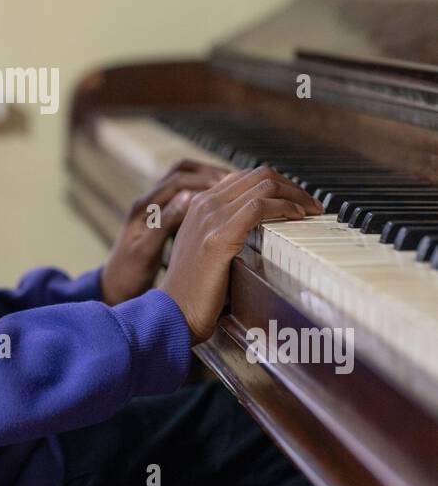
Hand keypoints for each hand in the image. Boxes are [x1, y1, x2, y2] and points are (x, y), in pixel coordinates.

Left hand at [100, 159, 227, 305]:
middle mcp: (149, 202)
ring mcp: (155, 209)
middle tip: (241, 178)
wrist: (114, 287)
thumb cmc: (127, 274)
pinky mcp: (162, 219)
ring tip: (236, 186)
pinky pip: (186, 196)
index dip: (206, 178)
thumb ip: (164, 224)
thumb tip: (188, 197)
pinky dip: (205, 195)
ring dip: (209, 180)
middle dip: (211, 172)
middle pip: (183, 173)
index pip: (178, 180)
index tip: (231, 181)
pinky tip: (223, 205)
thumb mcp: (145, 251)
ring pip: (186, 182)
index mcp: (143, 207)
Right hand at [161, 164, 322, 342]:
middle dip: (292, 186)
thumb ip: (224, 229)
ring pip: (263, 185)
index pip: (246, 177)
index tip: (298, 200)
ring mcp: (211, 217)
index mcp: (201, 203)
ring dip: (296, 195)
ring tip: (312, 210)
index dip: (278, 184)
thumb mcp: (205, 247)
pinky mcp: (219, 236)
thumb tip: (257, 224)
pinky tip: (297, 217)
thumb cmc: (192, 288)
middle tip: (312, 203)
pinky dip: (284, 207)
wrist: (173, 310)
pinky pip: (259, 207)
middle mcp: (205, 203)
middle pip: (259, 174)